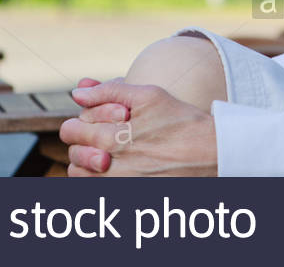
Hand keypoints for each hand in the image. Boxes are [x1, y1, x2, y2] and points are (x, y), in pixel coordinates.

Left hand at [60, 78, 217, 176]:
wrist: (210, 152)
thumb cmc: (181, 121)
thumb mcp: (149, 96)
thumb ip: (109, 90)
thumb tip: (78, 91)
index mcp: (112, 137)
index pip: (72, 129)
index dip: (84, 119)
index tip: (100, 117)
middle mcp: (111, 164)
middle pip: (73, 153)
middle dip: (82, 139)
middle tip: (103, 134)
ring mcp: (118, 183)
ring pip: (79, 175)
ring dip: (85, 162)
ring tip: (106, 152)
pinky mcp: (126, 193)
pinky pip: (93, 189)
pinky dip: (96, 178)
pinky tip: (113, 167)